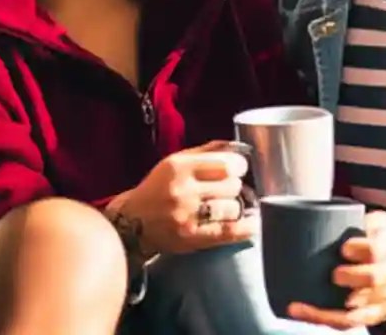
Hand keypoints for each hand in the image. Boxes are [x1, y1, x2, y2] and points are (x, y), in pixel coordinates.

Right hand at [105, 141, 255, 255]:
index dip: (239, 165)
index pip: (225, 163)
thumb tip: (239, 146)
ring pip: (233, 208)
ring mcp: (187, 216)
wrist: (132, 223)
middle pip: (232, 185)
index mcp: (179, 167)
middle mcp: (183, 190)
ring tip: (226, 206)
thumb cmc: (158, 189)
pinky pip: (228, 231)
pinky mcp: (191, 238)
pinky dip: (245, 228)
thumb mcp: (175, 162)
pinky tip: (252, 224)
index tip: (239, 168)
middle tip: (227, 189)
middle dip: (234, 186)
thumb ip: (207, 152)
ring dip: (234, 207)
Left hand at [288, 210, 385, 328]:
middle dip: (349, 277)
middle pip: (371, 280)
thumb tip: (331, 214)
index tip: (343, 247)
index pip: (374, 250)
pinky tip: (307, 316)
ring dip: (325, 312)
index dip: (354, 249)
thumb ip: (364, 220)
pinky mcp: (378, 315)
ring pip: (355, 311)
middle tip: (333, 274)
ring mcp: (382, 301)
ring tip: (296, 307)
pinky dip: (329, 322)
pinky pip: (352, 323)